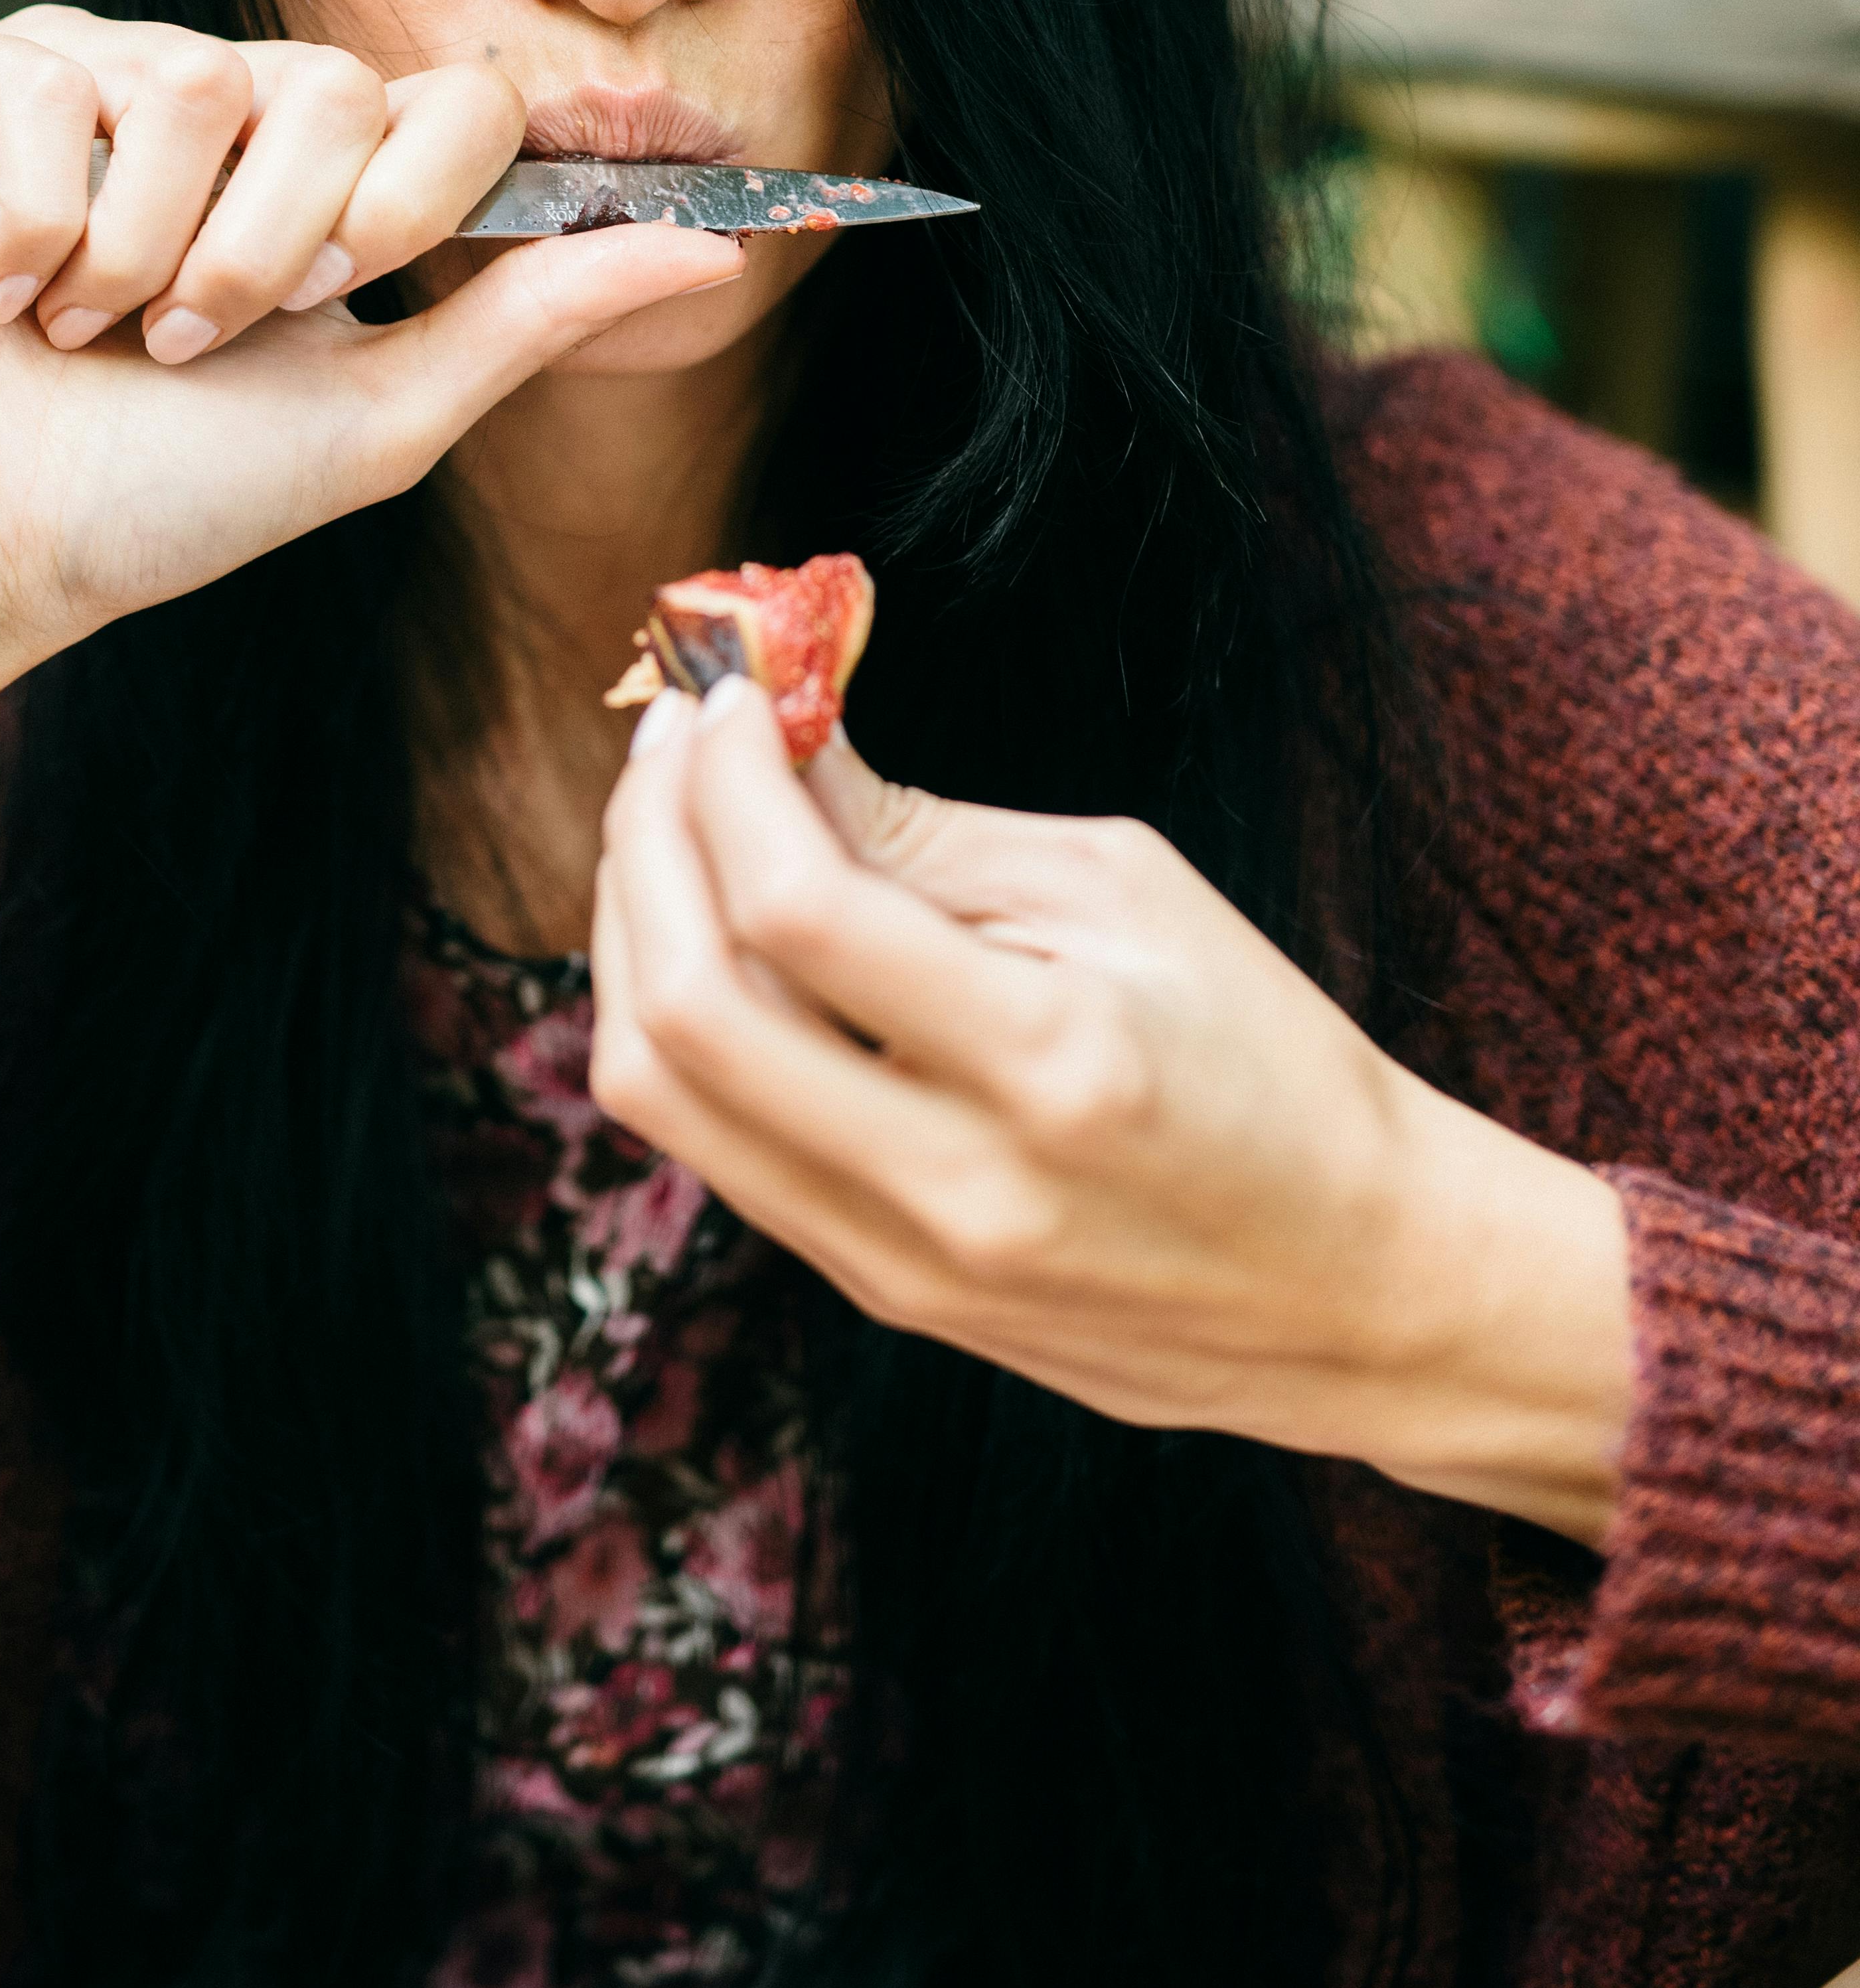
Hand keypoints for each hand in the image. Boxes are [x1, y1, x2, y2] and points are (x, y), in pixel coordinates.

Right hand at [0, 9, 741, 898]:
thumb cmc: (161, 497)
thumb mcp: (381, 415)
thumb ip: (533, 319)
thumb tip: (716, 253)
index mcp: (314, 166)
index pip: (442, 95)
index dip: (412, 199)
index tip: (343, 300)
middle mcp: (206, 97)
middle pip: (327, 85)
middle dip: (272, 249)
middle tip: (194, 342)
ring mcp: (79, 78)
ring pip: (190, 82)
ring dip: (148, 250)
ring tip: (90, 331)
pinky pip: (46, 87)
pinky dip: (31, 221)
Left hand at [589, 681, 1631, 1546]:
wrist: (1359, 1285)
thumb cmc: (1263, 1053)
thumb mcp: (1125, 890)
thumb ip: (927, 828)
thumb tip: (773, 740)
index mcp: (1048, 1061)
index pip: (796, 911)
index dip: (726, 780)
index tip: (729, 695)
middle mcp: (954, 1184)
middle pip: (688, 1012)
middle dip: (645, 840)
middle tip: (671, 738)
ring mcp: (902, 1261)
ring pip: (661, 1094)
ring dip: (629, 930)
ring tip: (667, 822)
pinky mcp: (879, 1292)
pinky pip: (712, 1144)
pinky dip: (675, 1017)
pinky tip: (705, 928)